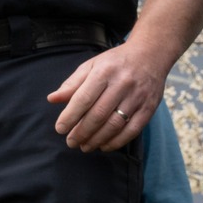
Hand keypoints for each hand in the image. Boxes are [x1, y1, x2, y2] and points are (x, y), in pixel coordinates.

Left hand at [48, 41, 168, 152]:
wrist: (150, 55)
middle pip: (98, 115)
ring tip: (85, 146)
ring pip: (114, 125)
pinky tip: (104, 145)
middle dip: (82, 132)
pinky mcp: (148, 108)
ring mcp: (137, 97)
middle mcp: (122, 84)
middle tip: (71, 142)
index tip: (60, 129)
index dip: (70, 116)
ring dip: (97, 139)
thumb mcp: (91, 66)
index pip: (84, 98)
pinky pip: (132, 130)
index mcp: (104, 72)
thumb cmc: (116, 62)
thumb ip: (72, 84)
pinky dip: (117, 142)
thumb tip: (52, 99)